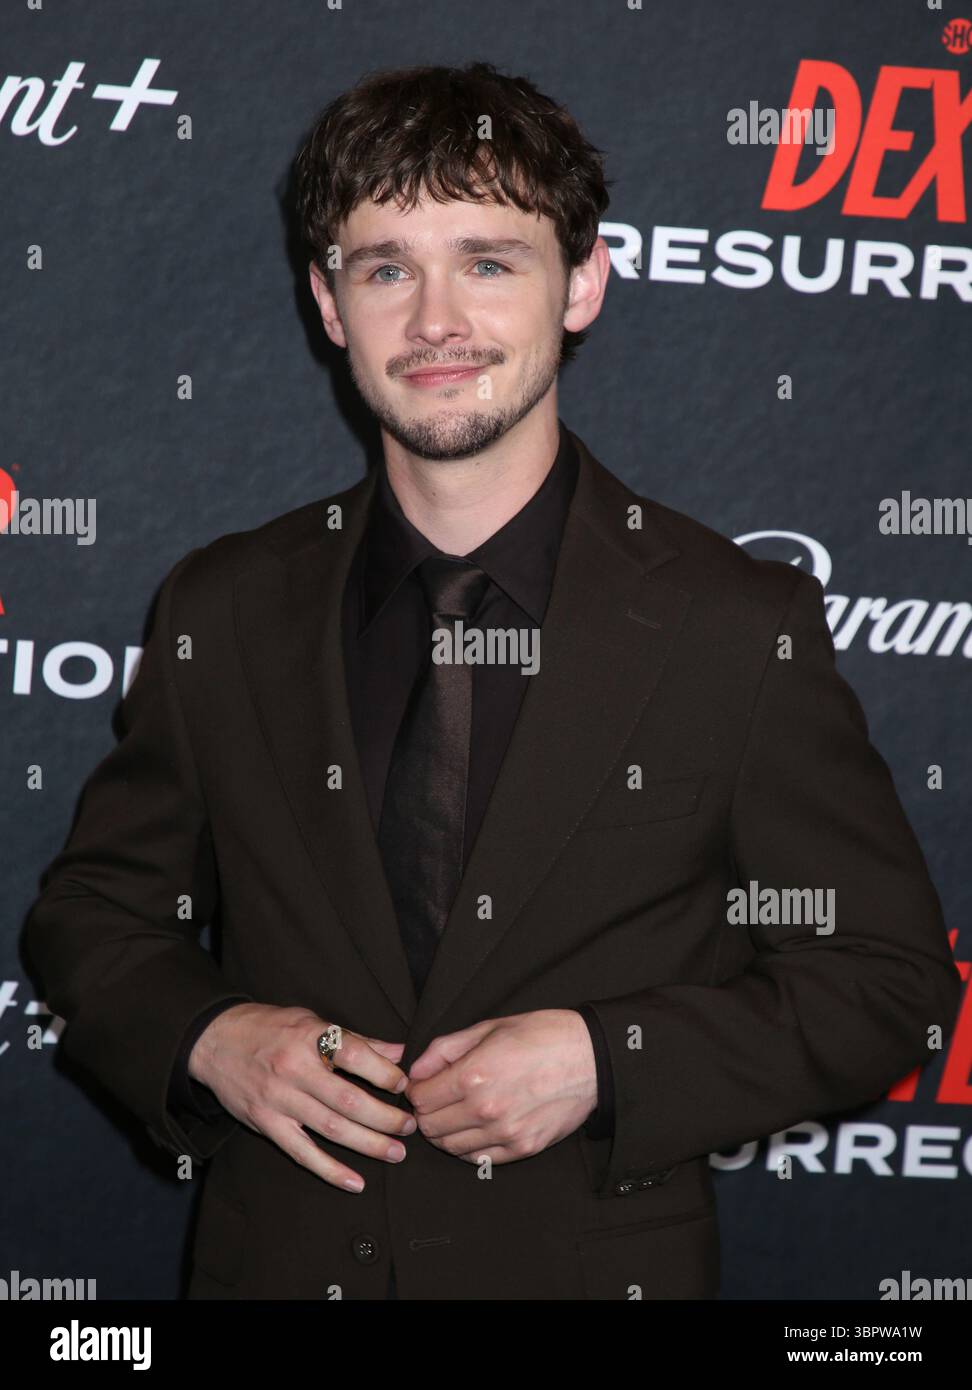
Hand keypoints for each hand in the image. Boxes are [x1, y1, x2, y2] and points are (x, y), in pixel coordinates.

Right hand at [188, 1003, 415, 1190]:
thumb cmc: (271, 1028)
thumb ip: (356, 1039)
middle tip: (410, 1126)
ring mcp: (279, 1099)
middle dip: (385, 1116)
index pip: (354, 1054)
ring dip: (368, 1144)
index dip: (384, 1072)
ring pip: (331, 1128)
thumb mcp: (312, 1021)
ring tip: (396, 1152)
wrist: (216, 1041)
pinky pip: (302, 1152)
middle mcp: (295, 1069)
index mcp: (310, 1037)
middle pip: (348, 1099)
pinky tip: (355, 1182)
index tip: (405, 1084)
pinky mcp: (266, 1124)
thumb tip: (399, 1053)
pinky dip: (330, 1170)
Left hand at [403, 1009, 597, 1165]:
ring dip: (446, 1132)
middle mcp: (486, 1109)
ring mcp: (506, 1132)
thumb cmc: (542, 1035)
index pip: (421, 1099)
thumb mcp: (489, 1027)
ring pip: (451, 1147)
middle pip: (430, 1127)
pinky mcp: (524, 1147)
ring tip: (458, 1113)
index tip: (424, 1084)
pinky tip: (478, 1127)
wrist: (591, 1057)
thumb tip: (415, 1071)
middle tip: (438, 1099)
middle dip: (427, 1112)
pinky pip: (479, 1159)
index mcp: (473, 1075)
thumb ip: (445, 1049)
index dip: (416, 1090)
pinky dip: (469, 1146)